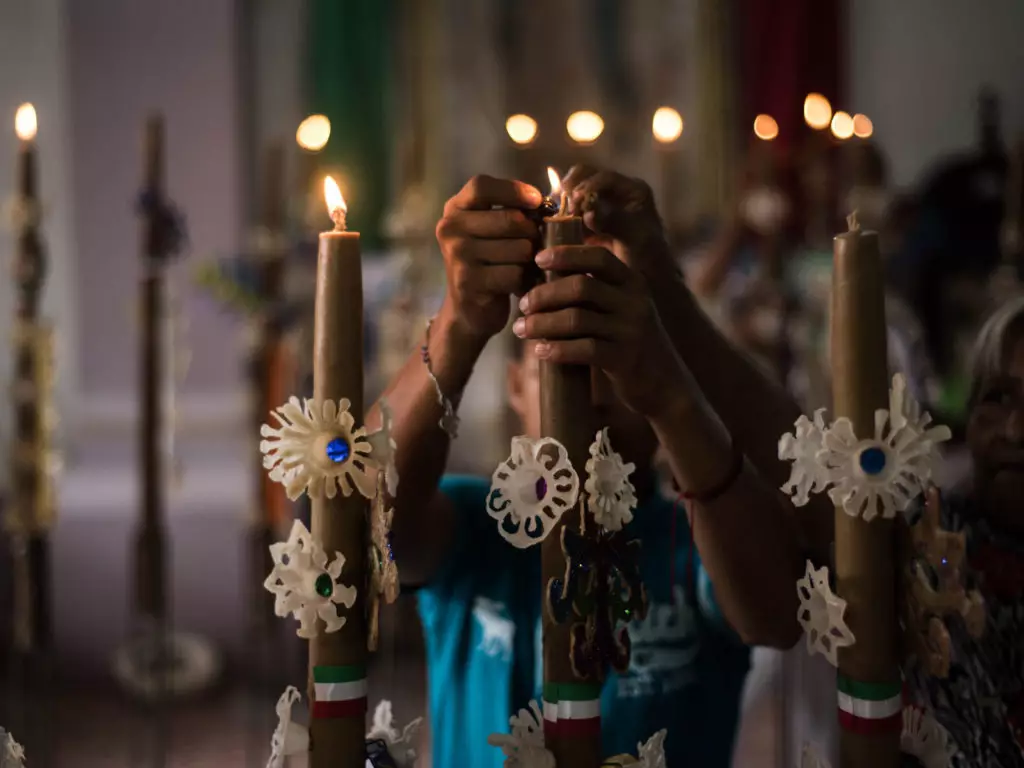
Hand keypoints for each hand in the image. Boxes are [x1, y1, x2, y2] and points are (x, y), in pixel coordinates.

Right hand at [436, 175, 542, 339]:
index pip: (482, 186)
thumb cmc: (490, 263)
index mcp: (455, 209)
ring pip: (518, 248)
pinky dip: (524, 281)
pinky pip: (515, 274)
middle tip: (533, 246)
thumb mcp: (493, 231)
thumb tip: (548, 203)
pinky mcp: (468, 282)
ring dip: (530, 260)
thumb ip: (512, 212)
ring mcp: (457, 255)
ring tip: (524, 267)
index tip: (536, 201)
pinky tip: (519, 285)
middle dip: (532, 233)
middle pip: (510, 219)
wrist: (469, 310)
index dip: (513, 190)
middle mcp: (450, 228)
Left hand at [515, 245, 687, 417]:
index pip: (598, 257)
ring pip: (577, 319)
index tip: (537, 260)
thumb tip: (542, 278)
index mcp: (633, 282)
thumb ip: (595, 291)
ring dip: (543, 323)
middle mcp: (635, 301)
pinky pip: (584, 349)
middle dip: (545, 294)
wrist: (663, 383)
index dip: (566, 254)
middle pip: (581, 286)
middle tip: (522, 305)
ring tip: (521, 329)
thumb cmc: (628, 341)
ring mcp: (632, 330)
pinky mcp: (625, 358)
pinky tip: (540, 352)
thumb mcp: (621, 309)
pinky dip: (557, 349)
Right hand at [562, 166, 672, 275]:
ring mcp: (600, 207)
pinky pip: (569, 214)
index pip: (604, 177)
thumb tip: (588, 212)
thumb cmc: (648, 257)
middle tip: (561, 209)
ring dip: (563, 205)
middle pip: (584, 178)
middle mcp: (615, 193)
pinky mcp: (587, 224)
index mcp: (632, 190)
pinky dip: (561, 219)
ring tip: (556, 220)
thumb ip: (613, 221)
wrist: (649, 280)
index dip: (587, 186)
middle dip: (570, 191)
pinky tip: (556, 230)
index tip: (574, 203)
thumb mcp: (634, 237)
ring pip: (573, 194)